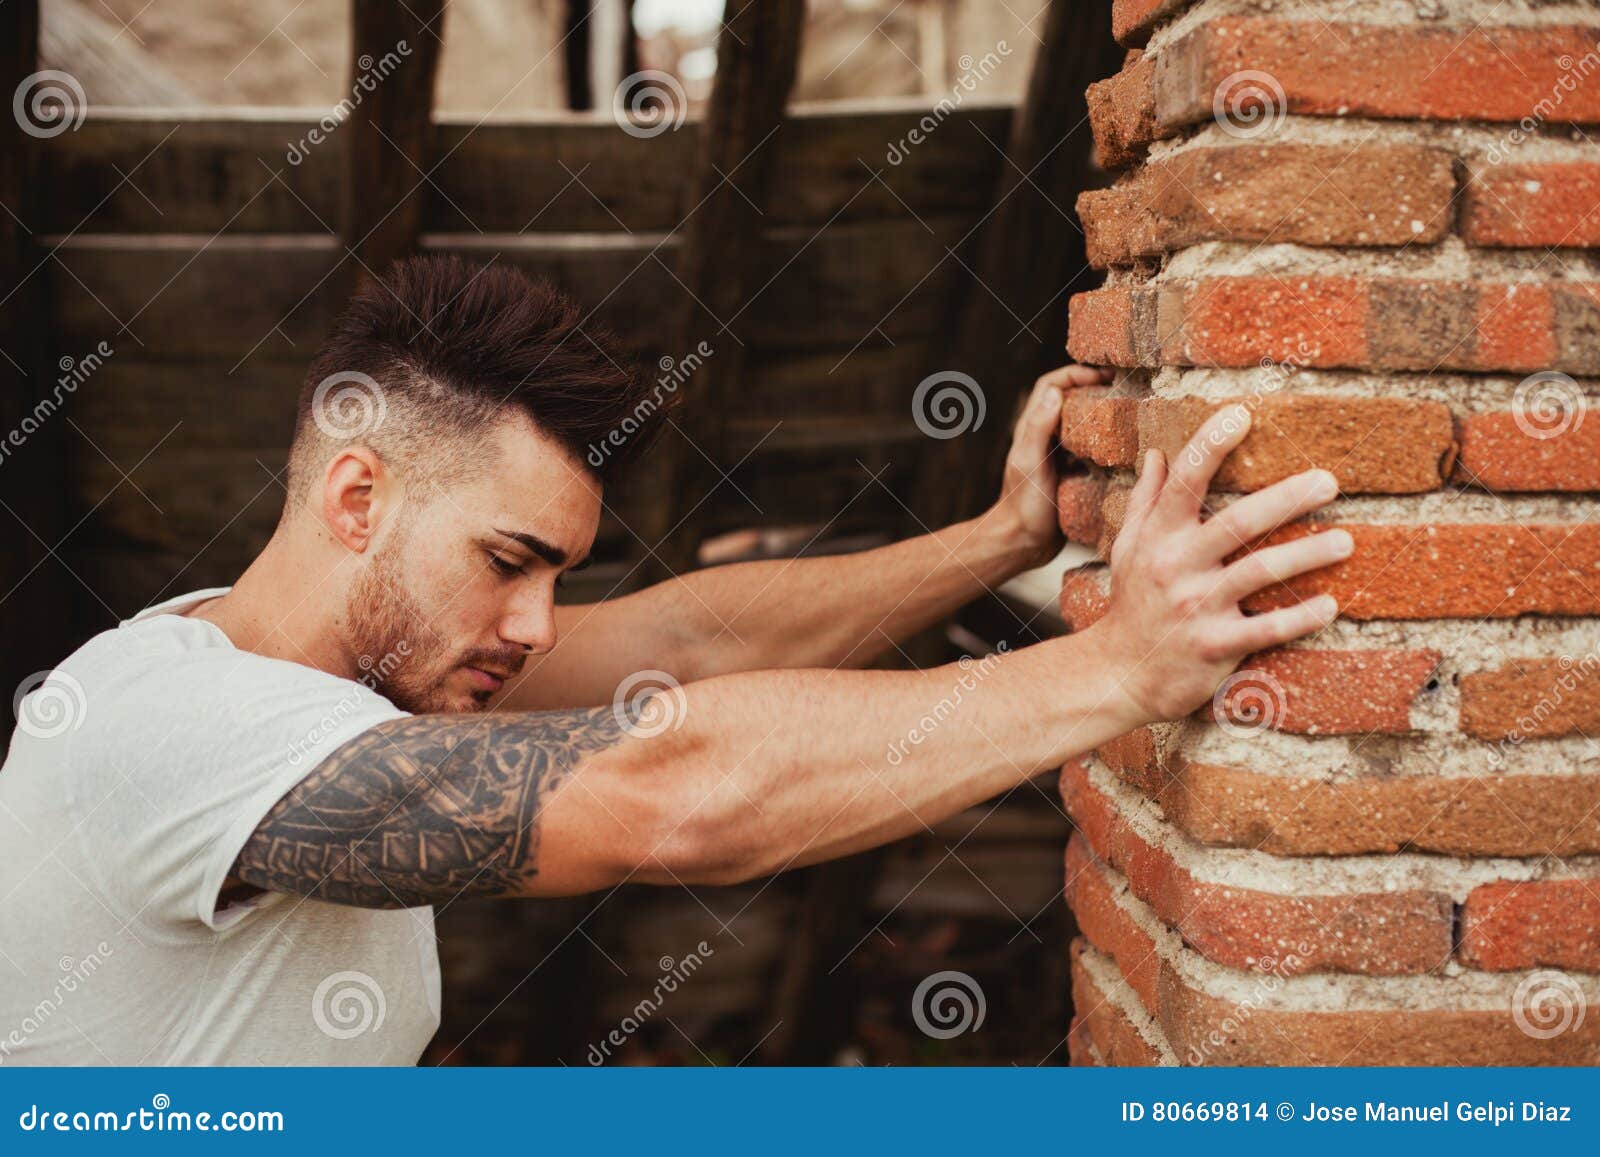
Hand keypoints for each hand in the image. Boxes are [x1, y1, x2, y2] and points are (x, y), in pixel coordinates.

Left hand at [986, 364, 1114, 568]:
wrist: (1022, 544)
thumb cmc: (1023, 506)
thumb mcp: (1030, 463)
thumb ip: (1039, 427)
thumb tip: (1056, 392)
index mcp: (1031, 430)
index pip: (1051, 385)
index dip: (1075, 374)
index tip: (1103, 376)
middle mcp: (1044, 439)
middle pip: (1069, 400)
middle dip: (1093, 389)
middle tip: (1123, 389)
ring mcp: (1057, 458)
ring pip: (1081, 426)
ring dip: (1101, 416)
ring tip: (1128, 414)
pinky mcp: (1069, 476)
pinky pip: (1090, 453)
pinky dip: (1104, 446)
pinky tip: (1124, 451)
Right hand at [1091, 405, 1351, 723]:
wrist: (1122, 673)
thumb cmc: (1132, 604)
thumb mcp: (1127, 548)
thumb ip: (1145, 500)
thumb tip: (1156, 452)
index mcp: (1159, 536)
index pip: (1184, 481)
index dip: (1211, 445)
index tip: (1242, 414)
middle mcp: (1177, 566)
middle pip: (1238, 522)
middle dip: (1286, 498)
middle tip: (1329, 480)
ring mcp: (1197, 607)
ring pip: (1259, 571)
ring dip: (1307, 554)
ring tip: (1346, 541)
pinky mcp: (1215, 645)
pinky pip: (1266, 628)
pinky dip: (1300, 617)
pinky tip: (1330, 605)